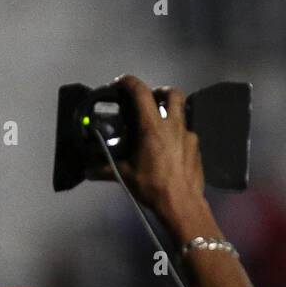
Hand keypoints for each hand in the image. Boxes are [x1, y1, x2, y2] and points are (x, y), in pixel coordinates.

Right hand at [98, 74, 205, 220]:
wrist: (183, 204)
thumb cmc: (153, 187)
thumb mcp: (126, 176)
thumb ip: (106, 169)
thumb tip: (88, 172)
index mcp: (153, 127)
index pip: (141, 92)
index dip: (130, 82)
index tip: (121, 83)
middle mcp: (173, 125)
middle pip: (173, 93)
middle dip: (161, 91)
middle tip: (152, 100)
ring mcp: (189, 135)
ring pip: (183, 112)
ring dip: (172, 112)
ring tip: (161, 124)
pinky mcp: (197, 148)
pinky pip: (188, 133)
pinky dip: (178, 134)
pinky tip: (171, 147)